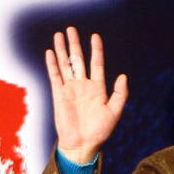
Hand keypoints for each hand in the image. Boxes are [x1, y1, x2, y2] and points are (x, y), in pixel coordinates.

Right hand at [45, 28, 127, 161]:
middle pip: (78, 60)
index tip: (95, 36)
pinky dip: (52, 64)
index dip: (96, 49)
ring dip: (61, 50)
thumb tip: (123, 76)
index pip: (96, 64)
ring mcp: (70, 89)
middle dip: (74, 44)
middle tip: (71, 29)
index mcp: (97, 88)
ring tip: (59, 34)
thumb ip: (120, 94)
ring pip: (65, 65)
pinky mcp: (59, 95)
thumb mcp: (114, 112)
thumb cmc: (100, 132)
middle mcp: (83, 86)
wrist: (82, 145)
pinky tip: (50, 52)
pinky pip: (55, 76)